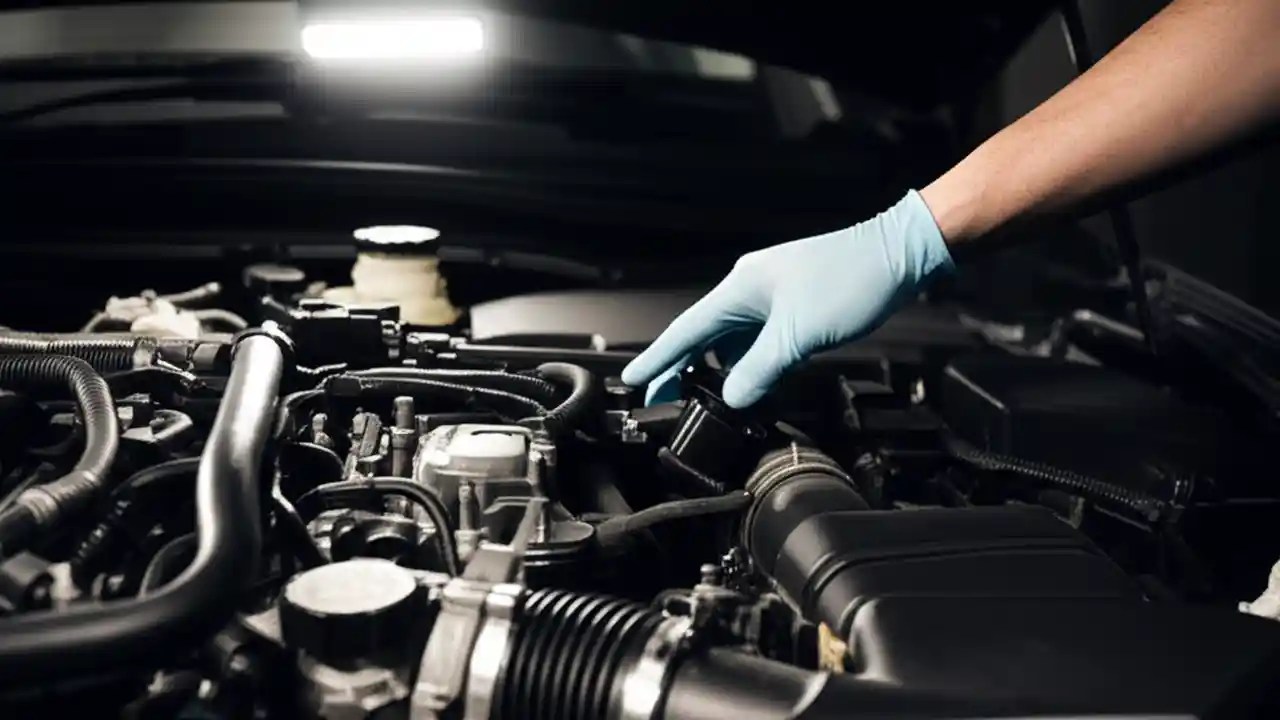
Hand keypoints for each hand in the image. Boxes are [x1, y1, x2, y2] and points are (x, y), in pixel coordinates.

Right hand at [621, 191, 953, 407]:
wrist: (899, 254)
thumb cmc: (851, 281)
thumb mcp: (799, 337)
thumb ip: (760, 371)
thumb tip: (732, 398)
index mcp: (740, 289)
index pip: (686, 330)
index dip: (659, 360)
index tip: (635, 380)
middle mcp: (749, 289)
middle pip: (703, 336)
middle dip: (682, 370)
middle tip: (663, 402)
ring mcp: (772, 296)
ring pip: (732, 339)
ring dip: (718, 368)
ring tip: (706, 400)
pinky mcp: (794, 304)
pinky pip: (758, 338)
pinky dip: (749, 362)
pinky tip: (753, 383)